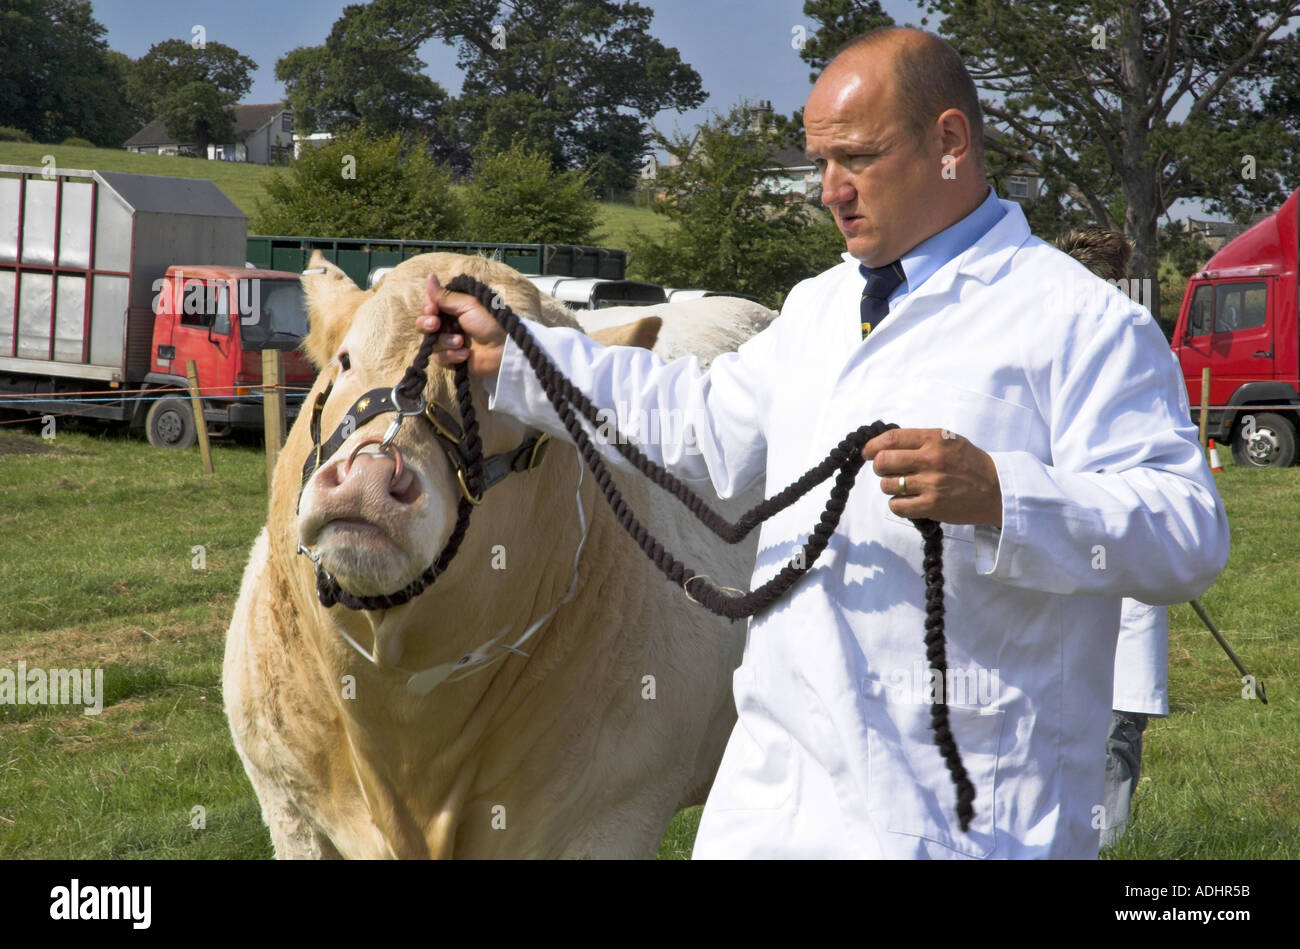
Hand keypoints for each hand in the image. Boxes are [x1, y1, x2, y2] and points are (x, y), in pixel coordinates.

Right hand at [416, 274, 507, 377]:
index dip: (427, 309)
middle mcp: (449, 326)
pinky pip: (440, 358)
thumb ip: (445, 296)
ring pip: (431, 343)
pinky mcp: (453, 360)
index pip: (429, 309)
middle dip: (427, 324)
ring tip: (461, 342)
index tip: (432, 309)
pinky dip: (452, 356)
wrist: (503, 348)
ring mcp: (450, 344)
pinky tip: (466, 354)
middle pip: (424, 326)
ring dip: (446, 341)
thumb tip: (429, 276)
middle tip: (436, 324)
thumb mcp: (467, 305)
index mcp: (453, 310)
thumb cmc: (489, 322)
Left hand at [861, 428, 1002, 526]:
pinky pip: (897, 505)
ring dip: (890, 487)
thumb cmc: (969, 463)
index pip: (890, 438)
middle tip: (887, 471)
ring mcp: (930, 484)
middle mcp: (930, 459)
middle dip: (879, 467)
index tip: (867, 452)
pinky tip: (908, 501)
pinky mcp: (931, 506)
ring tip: (904, 487)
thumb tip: (884, 444)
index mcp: (933, 439)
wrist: (996, 489)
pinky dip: (898, 504)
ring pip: (887, 485)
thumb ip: (920, 440)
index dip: (872, 446)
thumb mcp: (948, 440)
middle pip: (883, 462)